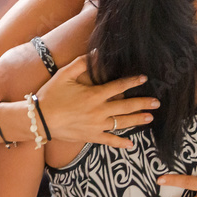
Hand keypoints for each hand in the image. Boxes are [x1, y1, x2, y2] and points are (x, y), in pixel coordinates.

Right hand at [36, 55, 157, 147]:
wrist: (40, 119)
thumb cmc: (51, 95)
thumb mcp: (65, 74)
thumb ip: (82, 63)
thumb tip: (98, 52)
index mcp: (94, 95)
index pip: (119, 86)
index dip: (133, 82)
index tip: (144, 79)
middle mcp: (99, 111)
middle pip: (126, 106)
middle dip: (143, 104)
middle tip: (156, 102)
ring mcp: (96, 125)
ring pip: (122, 123)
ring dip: (137, 120)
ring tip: (150, 118)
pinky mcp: (91, 136)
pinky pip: (109, 140)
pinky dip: (120, 143)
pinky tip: (131, 144)